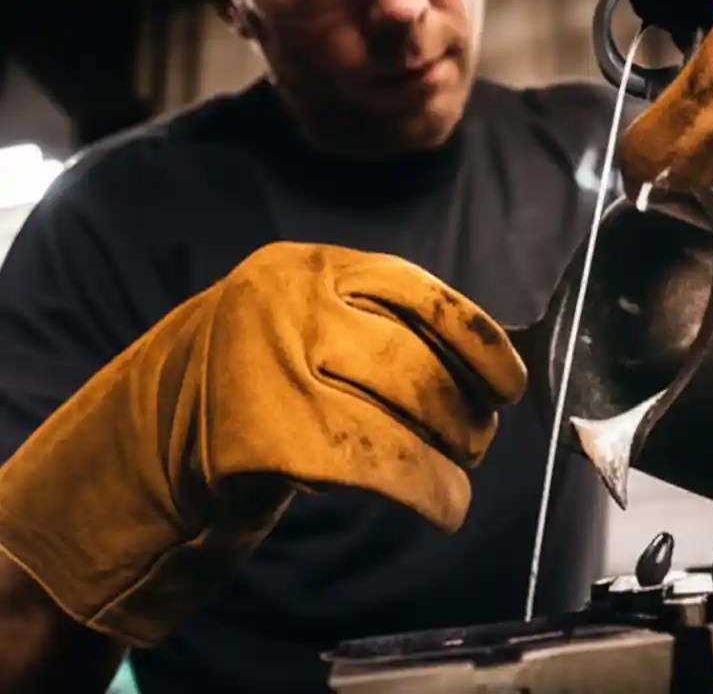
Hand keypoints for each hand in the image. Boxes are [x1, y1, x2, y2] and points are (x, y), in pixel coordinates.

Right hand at [0, 242, 525, 645]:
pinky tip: (443, 505)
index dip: (480, 342)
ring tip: (457, 476)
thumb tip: (488, 362)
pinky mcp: (264, 432)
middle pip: (418, 360)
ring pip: (405, 411)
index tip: (511, 384)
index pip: (422, 292)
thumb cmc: (250, 388)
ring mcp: (271, 364)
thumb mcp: (305, 328)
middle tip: (475, 441)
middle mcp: (289, 302)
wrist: (140, 445)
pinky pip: (380, 464)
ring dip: (454, 455)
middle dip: (466, 412)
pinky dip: (428, 490)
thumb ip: (378, 327)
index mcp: (308, 266)